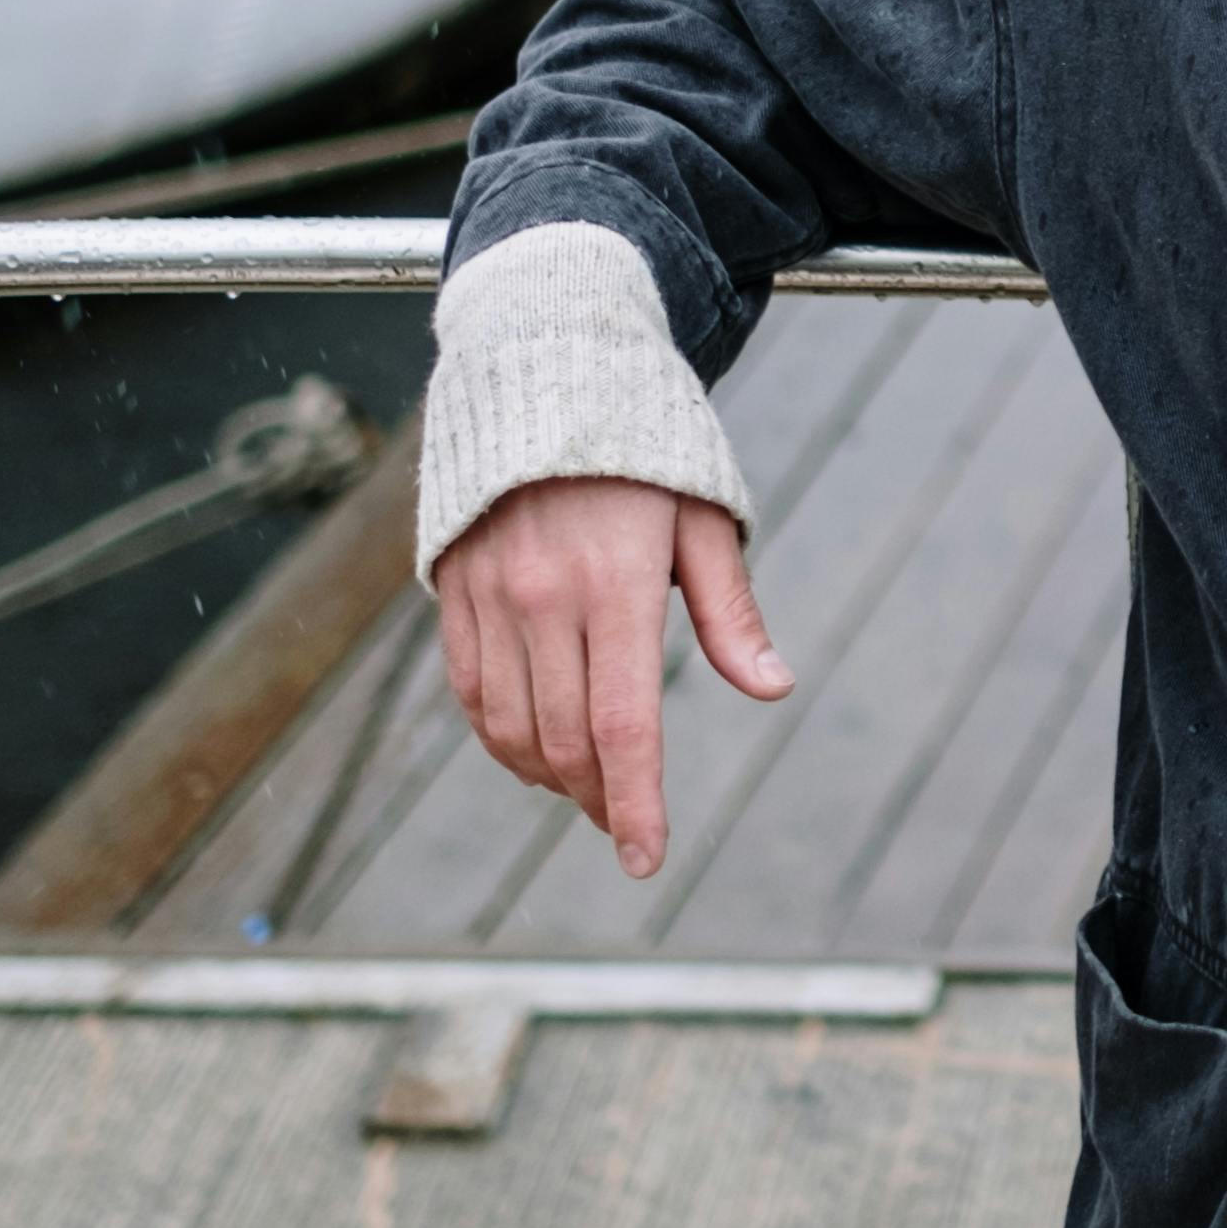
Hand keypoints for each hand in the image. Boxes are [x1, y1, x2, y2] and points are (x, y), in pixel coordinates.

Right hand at [434, 479, 789, 883]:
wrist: (543, 369)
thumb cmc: (645, 445)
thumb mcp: (704, 516)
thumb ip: (731, 611)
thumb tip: (773, 687)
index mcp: (617, 582)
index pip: (623, 723)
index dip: (635, 802)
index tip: (646, 858)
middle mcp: (543, 595)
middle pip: (566, 739)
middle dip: (599, 798)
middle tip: (624, 825)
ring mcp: (490, 595)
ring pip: (510, 726)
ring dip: (548, 776)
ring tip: (586, 791)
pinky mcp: (453, 589)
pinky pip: (471, 690)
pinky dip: (500, 736)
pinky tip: (533, 751)